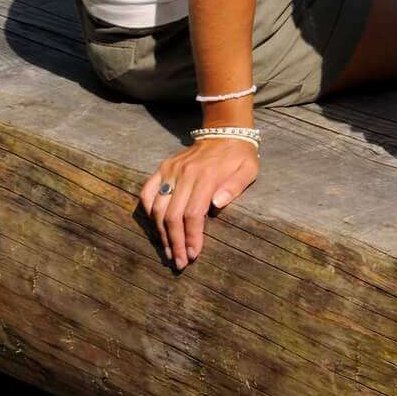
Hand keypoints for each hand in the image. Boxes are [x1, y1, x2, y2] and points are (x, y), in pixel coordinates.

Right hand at [137, 139, 260, 269]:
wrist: (225, 132)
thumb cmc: (239, 157)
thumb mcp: (249, 170)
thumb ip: (235, 187)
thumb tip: (218, 205)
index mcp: (207, 176)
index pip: (193, 214)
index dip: (191, 237)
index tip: (193, 255)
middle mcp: (185, 174)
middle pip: (173, 215)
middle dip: (175, 242)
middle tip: (179, 263)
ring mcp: (170, 170)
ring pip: (157, 208)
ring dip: (161, 233)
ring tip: (167, 252)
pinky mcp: (162, 168)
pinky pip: (147, 192)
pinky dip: (147, 211)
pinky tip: (155, 228)